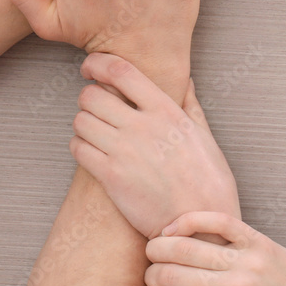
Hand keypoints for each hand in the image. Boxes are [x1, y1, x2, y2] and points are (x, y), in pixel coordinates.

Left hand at [70, 53, 238, 237]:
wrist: (199, 222)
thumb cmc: (208, 180)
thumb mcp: (204, 136)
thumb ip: (190, 105)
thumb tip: (186, 82)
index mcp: (167, 111)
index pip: (121, 71)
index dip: (98, 63)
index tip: (91, 68)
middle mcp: (143, 126)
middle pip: (91, 95)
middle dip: (89, 98)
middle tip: (96, 108)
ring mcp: (125, 151)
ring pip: (80, 121)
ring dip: (83, 124)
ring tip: (96, 133)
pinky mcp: (110, 176)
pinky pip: (77, 149)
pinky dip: (80, 147)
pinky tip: (94, 153)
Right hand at [143, 211, 285, 285]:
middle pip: (170, 274)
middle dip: (151, 275)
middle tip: (151, 277)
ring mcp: (248, 261)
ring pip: (187, 247)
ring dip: (161, 247)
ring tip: (155, 252)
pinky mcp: (259, 241)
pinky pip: (219, 221)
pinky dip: (189, 220)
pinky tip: (174, 228)